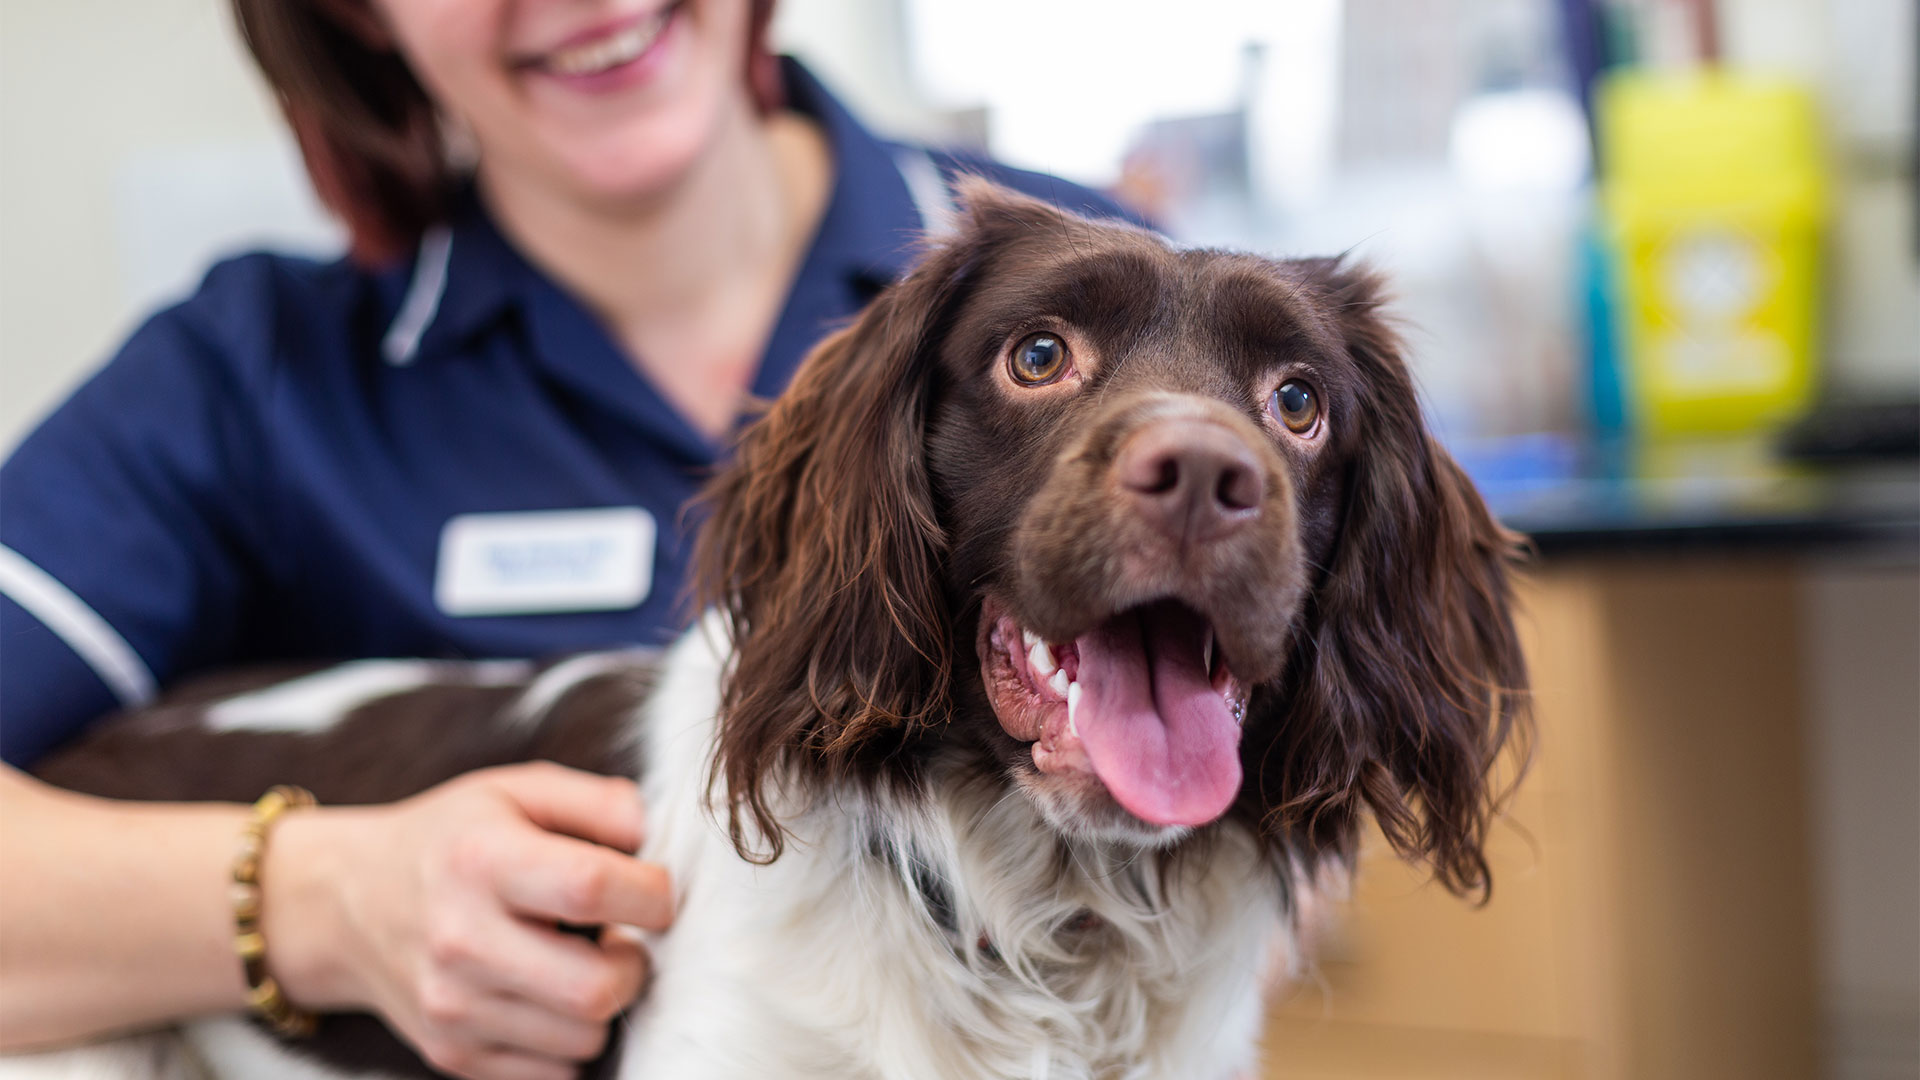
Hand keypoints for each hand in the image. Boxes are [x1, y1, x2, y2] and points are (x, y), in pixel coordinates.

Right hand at [266, 763, 673, 1079]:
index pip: (592, 887)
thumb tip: (651, 837)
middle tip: (621, 940)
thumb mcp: (517, 790)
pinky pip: (552, 1073)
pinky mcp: (450, 1053)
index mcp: (482, 861)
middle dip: (634, 966)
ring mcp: (452, 1007)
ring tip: (577, 962)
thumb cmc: (451, 840)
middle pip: (595, 988)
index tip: (653, 892)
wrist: (346, 904)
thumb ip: (597, 802)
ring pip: (582, 1038)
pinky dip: (567, 1040)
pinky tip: (547, 996)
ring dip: (601, 1003)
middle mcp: (460, 939)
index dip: (651, 893)